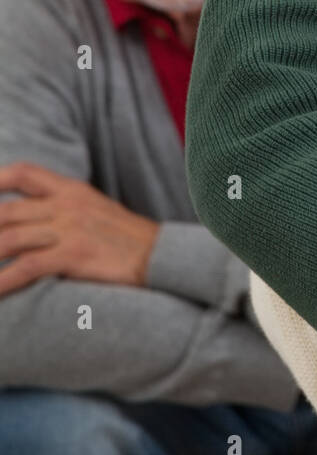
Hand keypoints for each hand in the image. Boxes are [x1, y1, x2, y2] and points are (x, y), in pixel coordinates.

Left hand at [0, 163, 160, 296]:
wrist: (162, 256)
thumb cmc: (127, 240)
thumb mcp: (95, 210)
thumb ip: (63, 208)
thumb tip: (28, 219)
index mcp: (72, 190)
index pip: (23, 173)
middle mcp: (67, 205)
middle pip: (6, 212)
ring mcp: (70, 230)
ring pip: (9, 239)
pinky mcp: (75, 255)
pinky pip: (27, 266)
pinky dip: (3, 281)